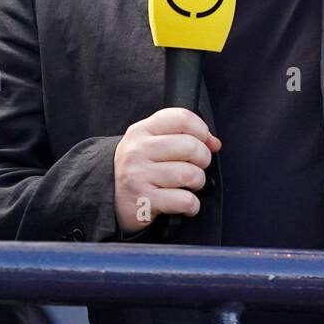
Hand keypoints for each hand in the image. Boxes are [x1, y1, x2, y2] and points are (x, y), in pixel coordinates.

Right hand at [113, 107, 220, 232]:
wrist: (110, 197)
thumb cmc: (139, 168)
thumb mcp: (151, 143)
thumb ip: (181, 136)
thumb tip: (214, 143)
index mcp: (141, 130)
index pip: (181, 118)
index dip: (202, 130)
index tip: (205, 142)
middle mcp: (138, 150)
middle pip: (190, 146)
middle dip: (203, 159)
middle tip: (197, 166)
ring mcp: (139, 175)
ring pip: (190, 174)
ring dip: (198, 182)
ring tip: (189, 185)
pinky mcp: (144, 200)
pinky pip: (185, 200)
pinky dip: (192, 205)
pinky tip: (185, 203)